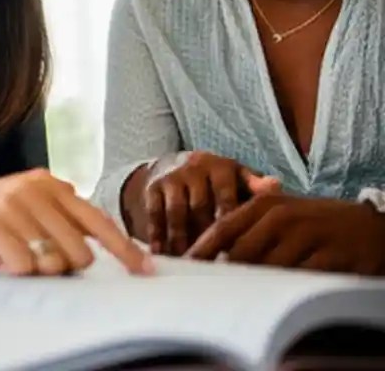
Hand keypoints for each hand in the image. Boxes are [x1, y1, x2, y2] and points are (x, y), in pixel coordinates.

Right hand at [0, 169, 152, 276]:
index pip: (99, 220)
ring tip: (8, 255)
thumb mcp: (23, 207)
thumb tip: (98, 247)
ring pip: (54, 261)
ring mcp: (15, 204)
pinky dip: (10, 272)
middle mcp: (36, 189)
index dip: (125, 249)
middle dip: (61, 267)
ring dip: (33, 269)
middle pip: (80, 252)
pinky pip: (23, 267)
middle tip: (31, 259)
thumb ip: (57, 219)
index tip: (146, 269)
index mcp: (48, 184)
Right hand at [138, 151, 280, 255]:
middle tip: (213, 264)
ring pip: (177, 212)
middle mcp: (195, 168)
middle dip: (205, 236)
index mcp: (221, 167)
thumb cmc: (219, 181)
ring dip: (181, 239)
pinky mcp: (152, 187)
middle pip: (200, 206)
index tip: (235, 249)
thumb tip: (276, 186)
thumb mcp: (240, 179)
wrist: (176, 164)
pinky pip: (154, 213)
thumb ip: (256, 187)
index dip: (229, 222)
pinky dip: (158, 234)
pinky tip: (162, 253)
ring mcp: (172, 177)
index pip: (226, 196)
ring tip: (188, 263)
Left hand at [187, 194, 384, 275]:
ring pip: (268, 267)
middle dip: (225, 272)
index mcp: (267, 205)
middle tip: (211, 287)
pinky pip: (299, 277)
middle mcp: (284, 217)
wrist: (369, 227)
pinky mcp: (331, 256)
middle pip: (241, 252)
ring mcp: (308, 235)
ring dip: (254, 283)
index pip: (223, 228)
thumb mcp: (282, 214)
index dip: (201, 249)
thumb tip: (208, 252)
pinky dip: (286, 288)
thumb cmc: (316, 223)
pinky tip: (279, 294)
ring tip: (243, 294)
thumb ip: (248, 227)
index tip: (184, 266)